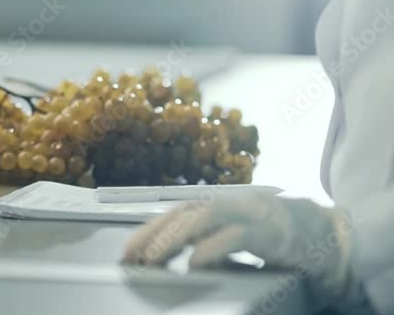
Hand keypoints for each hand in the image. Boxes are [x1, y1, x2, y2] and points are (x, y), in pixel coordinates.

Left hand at [123, 195, 358, 307]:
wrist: (335, 238)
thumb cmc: (286, 240)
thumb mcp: (243, 239)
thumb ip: (214, 244)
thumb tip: (179, 258)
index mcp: (226, 205)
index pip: (179, 211)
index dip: (151, 229)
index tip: (129, 249)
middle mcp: (236, 203)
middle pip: (184, 212)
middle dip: (154, 234)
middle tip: (132, 257)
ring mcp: (255, 214)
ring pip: (204, 218)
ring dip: (174, 239)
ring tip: (154, 260)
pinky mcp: (274, 232)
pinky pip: (237, 237)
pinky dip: (213, 248)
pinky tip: (195, 262)